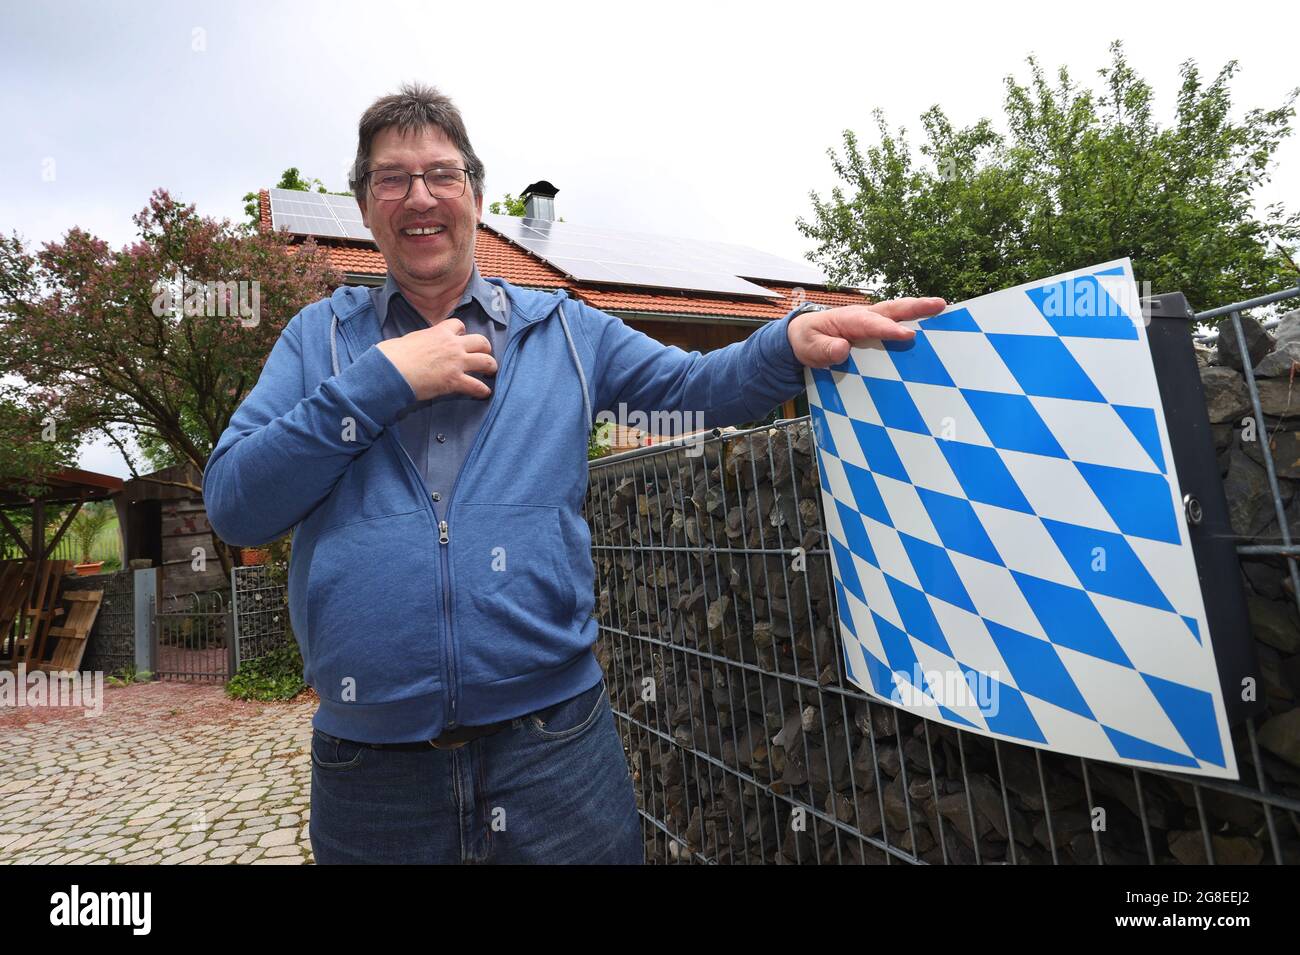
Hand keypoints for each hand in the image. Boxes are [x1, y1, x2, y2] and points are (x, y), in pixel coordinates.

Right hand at [375, 317, 496, 400]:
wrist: (391, 369)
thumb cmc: (394, 354)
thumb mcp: (410, 338)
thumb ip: (422, 340)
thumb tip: (417, 345)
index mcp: (440, 332)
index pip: (459, 325)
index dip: (462, 332)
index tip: (461, 338)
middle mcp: (453, 345)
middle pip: (481, 341)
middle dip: (485, 348)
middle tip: (484, 355)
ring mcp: (456, 363)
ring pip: (486, 361)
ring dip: (491, 366)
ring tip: (490, 372)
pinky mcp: (454, 381)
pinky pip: (477, 386)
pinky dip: (482, 391)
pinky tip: (484, 393)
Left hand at [788, 297, 947, 367]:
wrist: (804, 335)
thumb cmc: (807, 340)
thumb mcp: (809, 347)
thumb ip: (824, 349)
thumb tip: (842, 349)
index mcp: (847, 319)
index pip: (870, 324)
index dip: (889, 330)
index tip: (908, 335)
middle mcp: (864, 316)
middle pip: (892, 309)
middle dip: (916, 306)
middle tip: (940, 304)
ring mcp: (871, 320)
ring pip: (898, 313)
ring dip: (920, 310)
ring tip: (944, 309)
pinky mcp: (876, 328)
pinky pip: (896, 323)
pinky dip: (914, 321)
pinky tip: (931, 330)